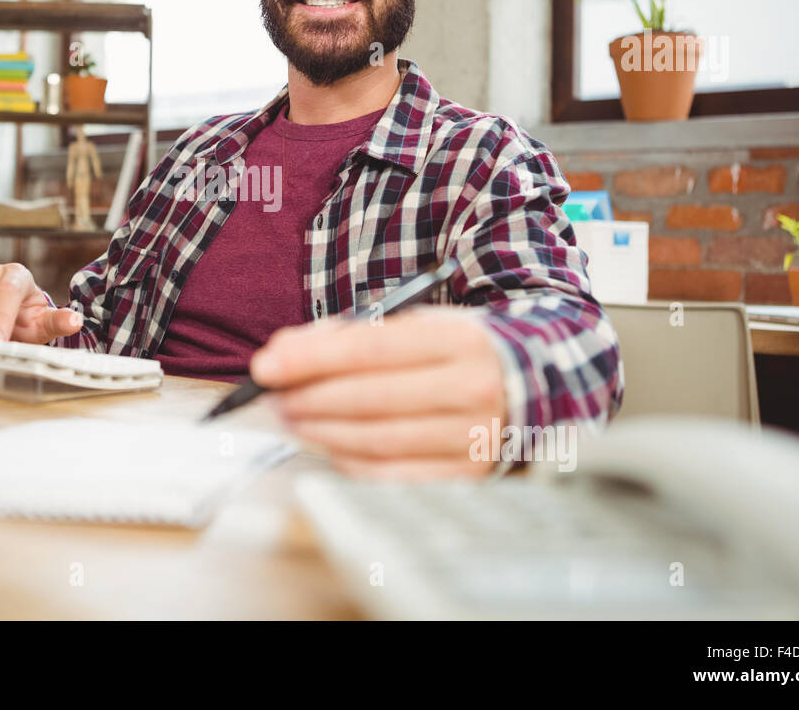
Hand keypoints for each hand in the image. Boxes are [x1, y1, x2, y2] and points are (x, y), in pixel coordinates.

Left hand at [248, 306, 507, 479]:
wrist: (533, 382)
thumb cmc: (455, 350)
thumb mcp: (415, 323)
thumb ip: (347, 334)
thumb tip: (282, 355)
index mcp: (460, 338)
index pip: (370, 349)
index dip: (311, 359)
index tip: (265, 366)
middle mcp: (473, 389)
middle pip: (368, 398)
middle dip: (307, 397)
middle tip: (272, 396)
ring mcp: (473, 438)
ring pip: (375, 440)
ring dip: (320, 430)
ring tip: (292, 417)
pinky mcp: (467, 476)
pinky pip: (390, 475)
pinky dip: (348, 460)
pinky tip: (327, 444)